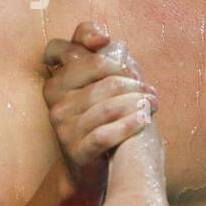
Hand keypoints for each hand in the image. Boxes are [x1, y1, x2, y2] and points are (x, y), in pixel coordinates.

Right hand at [42, 21, 157, 192]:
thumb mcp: (99, 84)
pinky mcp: (75, 149)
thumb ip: (100, 57)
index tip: (109, 44)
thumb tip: (111, 42)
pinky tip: (144, 120)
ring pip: (106, 102)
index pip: (62, 47)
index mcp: (57, 79)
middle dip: (130, 77)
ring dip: (137, 102)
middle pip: (98, 68)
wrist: (97, 167)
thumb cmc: (104, 119)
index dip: (87, 38)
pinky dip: (129, 125)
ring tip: (152, 105)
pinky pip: (105, 133)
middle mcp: (54, 98)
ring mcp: (62, 124)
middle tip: (149, 90)